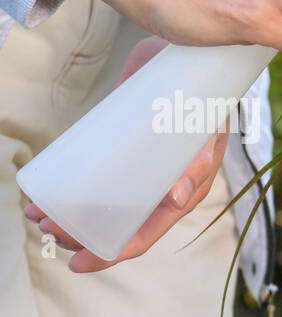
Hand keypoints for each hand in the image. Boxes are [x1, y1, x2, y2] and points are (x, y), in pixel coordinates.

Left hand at [25, 36, 228, 272]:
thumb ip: (197, 163)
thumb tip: (176, 198)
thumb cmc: (205, 96)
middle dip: (80, 233)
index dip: (113, 254)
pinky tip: (46, 192)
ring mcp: (141, 166)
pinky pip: (96, 174)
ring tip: (38, 214)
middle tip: (47, 228)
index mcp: (184, 191)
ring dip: (70, 213)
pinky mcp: (123, 144)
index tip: (79, 263)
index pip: (147, 233)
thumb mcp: (207, 132)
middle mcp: (162, 185)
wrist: (189, 53)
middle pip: (119, 223)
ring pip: (103, 202)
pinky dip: (71, 185)